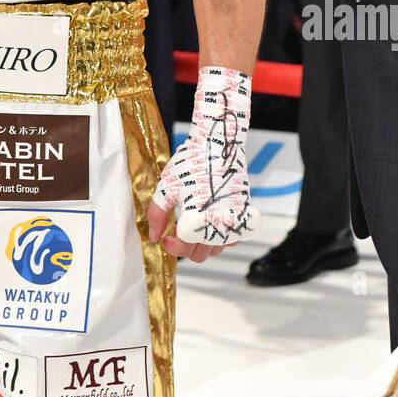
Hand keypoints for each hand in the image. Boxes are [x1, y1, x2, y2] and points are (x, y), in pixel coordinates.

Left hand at [148, 66, 257, 263]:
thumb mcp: (166, 186)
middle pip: (201, 254)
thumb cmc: (191, 161)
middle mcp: (218, 223)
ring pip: (218, 248)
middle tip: (177, 232)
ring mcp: (234, 219)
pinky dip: (222, 237)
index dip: (172, 247)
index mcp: (197, 219)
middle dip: (186, 248)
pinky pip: (234, 237)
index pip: (184, 249)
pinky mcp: (244, 212)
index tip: (165, 238)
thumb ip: (157, 214)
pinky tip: (210, 223)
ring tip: (193, 227)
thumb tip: (154, 236)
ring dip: (203, 244)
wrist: (218, 142)